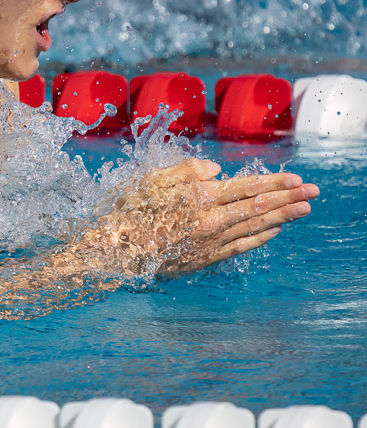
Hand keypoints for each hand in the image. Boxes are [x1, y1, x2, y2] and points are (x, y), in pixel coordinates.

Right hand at [100, 158, 317, 276]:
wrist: (114, 249)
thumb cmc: (128, 210)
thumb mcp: (152, 179)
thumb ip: (187, 170)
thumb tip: (218, 171)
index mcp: (198, 197)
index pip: (246, 188)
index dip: (273, 183)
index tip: (296, 179)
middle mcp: (210, 220)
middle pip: (258, 208)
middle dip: (289, 199)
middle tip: (313, 193)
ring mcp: (210, 242)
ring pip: (254, 228)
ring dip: (283, 217)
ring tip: (303, 210)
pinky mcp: (205, 258)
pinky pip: (241, 246)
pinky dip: (261, 237)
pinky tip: (273, 231)